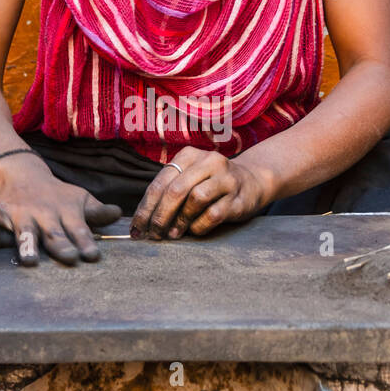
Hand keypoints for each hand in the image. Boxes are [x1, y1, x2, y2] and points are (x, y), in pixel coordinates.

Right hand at [0, 153, 121, 265]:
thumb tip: (118, 214)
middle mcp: (44, 214)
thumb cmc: (57, 194)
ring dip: (26, 244)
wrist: (22, 172)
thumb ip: (96, 212)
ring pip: (24, 231)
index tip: (92, 255)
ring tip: (27, 260)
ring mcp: (21, 213)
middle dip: (61, 246)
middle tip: (69, 258)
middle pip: (54, 233)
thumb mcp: (79, 199)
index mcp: (65, 212)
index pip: (78, 229)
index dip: (85, 242)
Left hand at [130, 147, 270, 240]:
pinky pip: (213, 214)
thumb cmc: (211, 184)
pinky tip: (194, 231)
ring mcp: (226, 179)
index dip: (145, 208)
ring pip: (195, 199)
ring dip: (180, 221)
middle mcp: (208, 162)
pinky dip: (199, 226)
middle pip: (176, 190)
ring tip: (173, 234)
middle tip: (152, 234)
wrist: (253, 181)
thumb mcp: (189, 178)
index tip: (136, 228)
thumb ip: (168, 191)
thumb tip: (142, 220)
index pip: (160, 183)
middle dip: (159, 216)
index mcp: (189, 155)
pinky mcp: (239, 198)